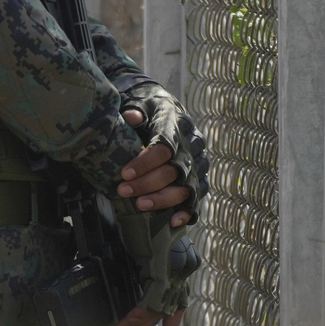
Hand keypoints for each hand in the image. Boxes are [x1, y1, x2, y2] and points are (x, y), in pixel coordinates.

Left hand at [118, 108, 191, 227]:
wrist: (165, 109)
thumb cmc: (149, 109)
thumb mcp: (141, 103)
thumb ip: (136, 111)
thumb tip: (131, 117)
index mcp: (178, 125)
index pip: (164, 147)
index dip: (145, 163)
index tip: (124, 173)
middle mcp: (193, 146)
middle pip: (174, 170)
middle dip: (148, 183)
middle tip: (123, 190)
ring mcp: (199, 165)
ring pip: (186, 187)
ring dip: (163, 199)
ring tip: (140, 205)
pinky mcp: (201, 180)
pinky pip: (198, 200)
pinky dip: (187, 212)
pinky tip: (172, 221)